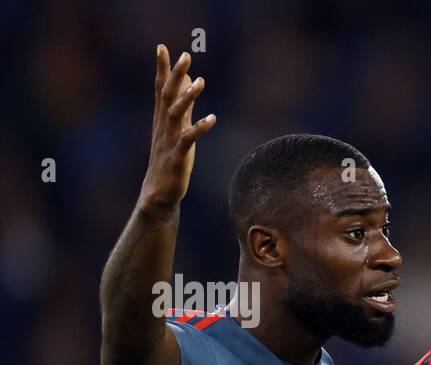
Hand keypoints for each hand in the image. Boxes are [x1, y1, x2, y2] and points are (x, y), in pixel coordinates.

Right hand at [139, 45, 216, 214]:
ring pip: (176, 114)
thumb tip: (192, 80)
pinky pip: (188, 140)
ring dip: (187, 97)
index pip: (160, 88)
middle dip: (175, 75)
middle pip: (167, 95)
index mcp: (162, 118)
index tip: (162, 47)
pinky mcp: (178, 157)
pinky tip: (212, 119)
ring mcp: (169, 140)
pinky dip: (199, 128)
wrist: (159, 191)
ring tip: (200, 82)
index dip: (162, 68)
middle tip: (185, 55)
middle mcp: (163, 126)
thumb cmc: (170, 158)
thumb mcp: (178, 128)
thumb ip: (184, 104)